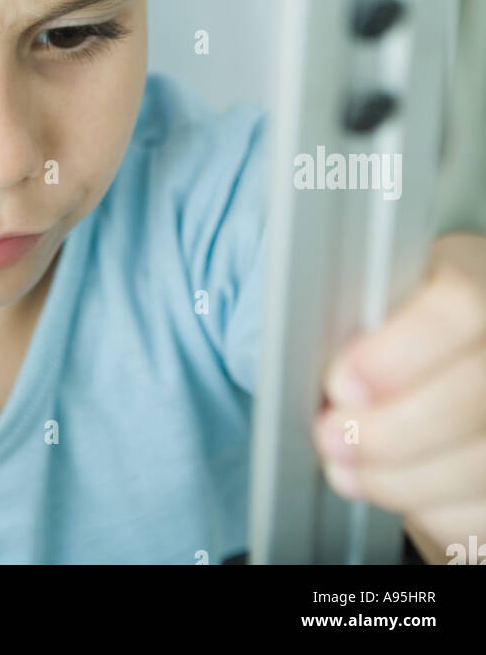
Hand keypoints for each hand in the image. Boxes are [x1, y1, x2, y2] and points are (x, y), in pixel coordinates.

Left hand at [312, 232, 485, 563]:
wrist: (435, 362)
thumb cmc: (396, 324)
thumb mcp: (379, 293)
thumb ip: (360, 313)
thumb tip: (319, 356)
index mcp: (478, 275)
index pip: (462, 306)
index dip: (400, 353)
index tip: (342, 384)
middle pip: (474, 397)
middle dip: (391, 432)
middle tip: (331, 436)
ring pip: (480, 467)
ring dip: (400, 480)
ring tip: (346, 468)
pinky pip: (481, 514)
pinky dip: (432, 511)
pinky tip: (396, 485)